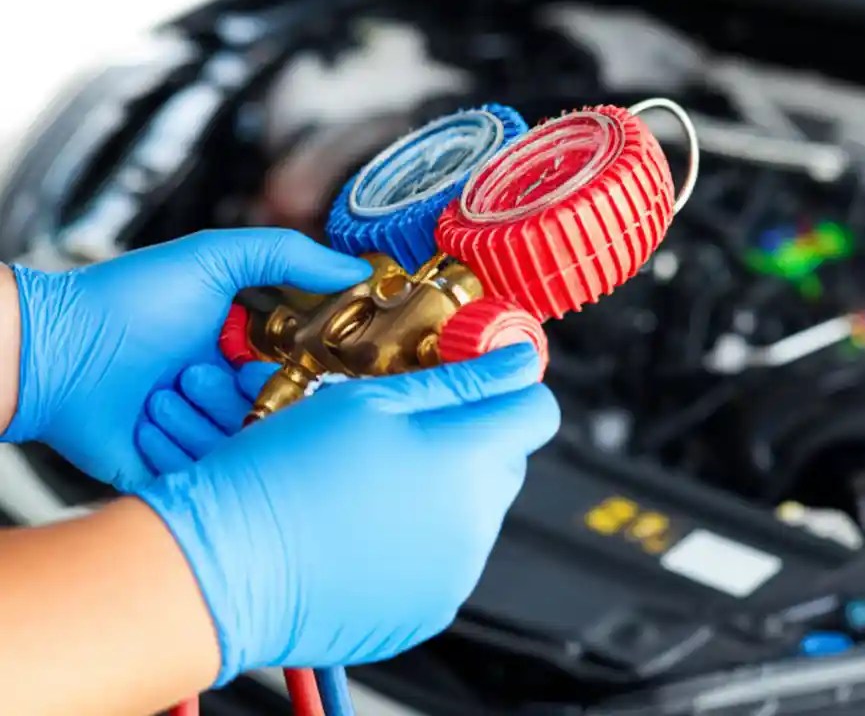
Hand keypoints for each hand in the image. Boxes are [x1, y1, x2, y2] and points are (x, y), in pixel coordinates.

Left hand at [1, 229, 370, 490]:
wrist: (54, 351)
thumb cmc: (124, 301)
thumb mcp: (213, 258)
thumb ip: (289, 255)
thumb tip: (357, 272)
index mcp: (242, 357)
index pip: (296, 383)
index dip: (287, 379)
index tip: (259, 365)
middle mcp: (223, 400)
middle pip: (269, 423)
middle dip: (230, 397)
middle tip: (194, 370)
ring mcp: (195, 440)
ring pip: (234, 454)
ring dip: (193, 419)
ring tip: (157, 392)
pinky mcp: (167, 476)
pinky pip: (198, 481)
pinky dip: (171, 450)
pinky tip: (143, 421)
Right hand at [137, 344, 558, 683]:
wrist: (224, 566)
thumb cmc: (284, 475)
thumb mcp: (368, 401)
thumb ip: (458, 381)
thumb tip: (516, 360)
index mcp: (466, 459)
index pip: (536, 411)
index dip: (509, 388)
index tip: (481, 379)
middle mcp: (475, 521)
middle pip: (506, 460)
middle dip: (469, 438)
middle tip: (402, 431)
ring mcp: (456, 571)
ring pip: (476, 510)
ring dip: (443, 490)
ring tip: (370, 485)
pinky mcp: (431, 608)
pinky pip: (448, 557)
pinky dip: (421, 538)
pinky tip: (365, 528)